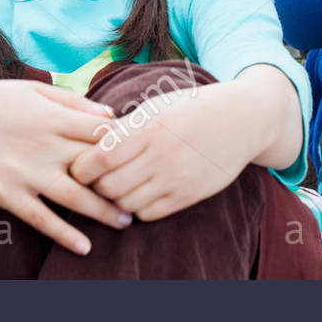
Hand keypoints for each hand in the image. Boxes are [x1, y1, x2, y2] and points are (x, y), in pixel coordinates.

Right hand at [0, 80, 132, 254]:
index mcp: (52, 116)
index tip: (145, 156)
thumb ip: (72, 103)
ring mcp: (24, 171)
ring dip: (104, 212)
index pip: (102, 133)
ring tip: (126, 222)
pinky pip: (41, 218)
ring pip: (75, 197)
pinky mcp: (5, 193)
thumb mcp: (30, 91)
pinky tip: (85, 247)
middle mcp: (43, 144)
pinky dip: (65, 234)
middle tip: (147, 196)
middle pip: (95, 168)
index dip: (127, 146)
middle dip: (124, 183)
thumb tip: (111, 115)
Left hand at [68, 82, 260, 221]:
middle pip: (109, 186)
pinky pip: (148, 214)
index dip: (82, 168)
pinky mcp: (190, 195)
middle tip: (95, 179)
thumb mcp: (156, 106)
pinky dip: (136, 208)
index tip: (79, 166)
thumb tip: (85, 141)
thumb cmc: (191, 108)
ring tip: (116, 185)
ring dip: (115, 198)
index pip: (100, 159)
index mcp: (149, 128)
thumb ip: (123, 126)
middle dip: (95, 186)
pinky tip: (138, 193)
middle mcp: (162, 155)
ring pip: (126, 204)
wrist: (242, 120)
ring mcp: (177, 178)